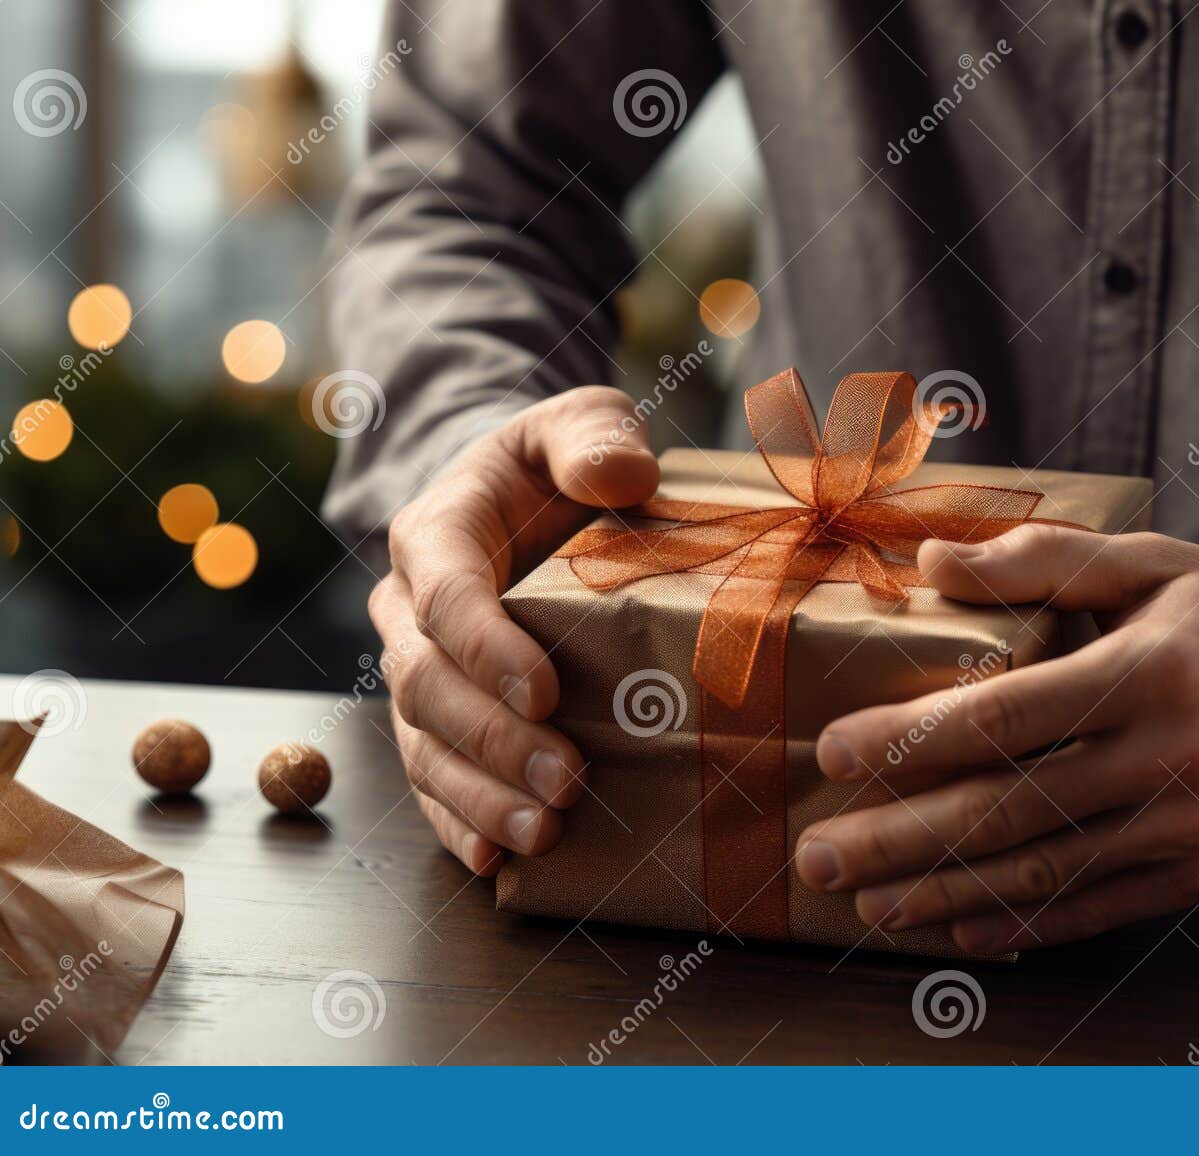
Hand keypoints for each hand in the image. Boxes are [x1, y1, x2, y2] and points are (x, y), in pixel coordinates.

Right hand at [369, 387, 657, 874]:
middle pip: (428, 685)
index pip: (447, 594)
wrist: (522, 502)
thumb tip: (624, 474)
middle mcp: (411, 610)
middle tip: (565, 781)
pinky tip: (498, 860)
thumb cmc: (556, 464)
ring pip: (423, 745)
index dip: (487, 647)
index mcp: (437, 533)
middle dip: (493, 740)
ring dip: (478, 796)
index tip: (545, 693)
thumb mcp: (579, 424)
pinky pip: (433, 779)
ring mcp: (420, 671)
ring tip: (541, 834)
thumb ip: (594, 437)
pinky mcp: (442, 719)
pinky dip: (459, 822)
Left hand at [794, 525, 1198, 951]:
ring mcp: (1188, 830)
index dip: (911, 740)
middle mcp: (1170, 762)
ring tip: (865, 903)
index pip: (1004, 718)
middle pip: (1007, 812)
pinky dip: (1020, 925)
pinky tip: (957, 931)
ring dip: (943, 895)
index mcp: (1150, 673)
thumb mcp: (1152, 561)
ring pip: (1041, 874)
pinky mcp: (1197, 873)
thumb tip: (933, 564)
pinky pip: (1093, 909)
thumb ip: (1042, 560)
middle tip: (818, 855)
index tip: (834, 753)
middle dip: (901, 841)